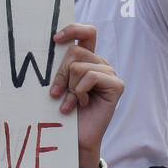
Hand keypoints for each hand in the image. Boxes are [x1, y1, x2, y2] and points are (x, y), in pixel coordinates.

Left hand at [49, 23, 123, 164]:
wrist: (75, 138)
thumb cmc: (64, 111)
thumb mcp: (59, 84)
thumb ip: (60, 66)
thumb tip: (51, 45)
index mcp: (87, 59)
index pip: (86, 33)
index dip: (72, 29)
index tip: (54, 39)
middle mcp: (100, 63)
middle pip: (74, 51)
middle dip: (60, 73)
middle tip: (56, 93)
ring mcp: (110, 73)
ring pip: (79, 66)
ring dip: (69, 87)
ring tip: (71, 102)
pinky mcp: (116, 85)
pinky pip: (91, 76)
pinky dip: (80, 91)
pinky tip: (81, 104)